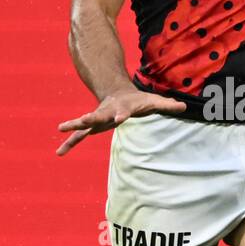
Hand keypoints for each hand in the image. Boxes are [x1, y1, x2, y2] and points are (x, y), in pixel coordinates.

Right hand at [56, 89, 187, 154]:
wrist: (118, 93)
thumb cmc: (138, 101)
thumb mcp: (153, 101)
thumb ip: (167, 105)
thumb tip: (184, 106)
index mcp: (122, 108)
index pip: (122, 112)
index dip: (122, 115)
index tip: (119, 118)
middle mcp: (107, 113)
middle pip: (98, 115)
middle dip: (90, 118)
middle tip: (82, 120)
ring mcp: (97, 119)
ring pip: (84, 124)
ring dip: (73, 128)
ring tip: (60, 129)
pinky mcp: (92, 126)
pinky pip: (79, 136)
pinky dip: (69, 143)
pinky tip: (59, 153)